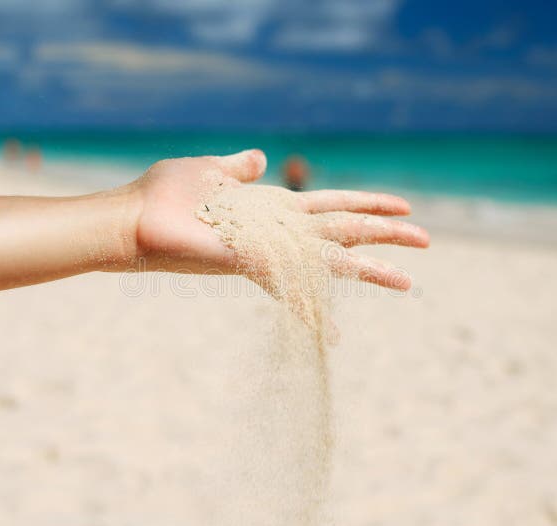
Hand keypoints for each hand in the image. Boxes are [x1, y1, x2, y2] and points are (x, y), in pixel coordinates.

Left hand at [113, 149, 428, 289]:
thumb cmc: (164, 195)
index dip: (368, 204)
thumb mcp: (210, 170)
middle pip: (343, 231)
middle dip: (385, 235)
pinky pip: (288, 290)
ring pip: (329, 259)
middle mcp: (278, 231)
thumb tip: (261, 158)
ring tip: (407, 279)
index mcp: (273, 208)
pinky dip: (313, 313)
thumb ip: (239, 167)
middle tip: (426, 240)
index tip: (403, 205)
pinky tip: (337, 334)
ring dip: (369, 268)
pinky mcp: (250, 264)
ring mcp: (267, 250)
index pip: (331, 204)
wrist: (131, 219)